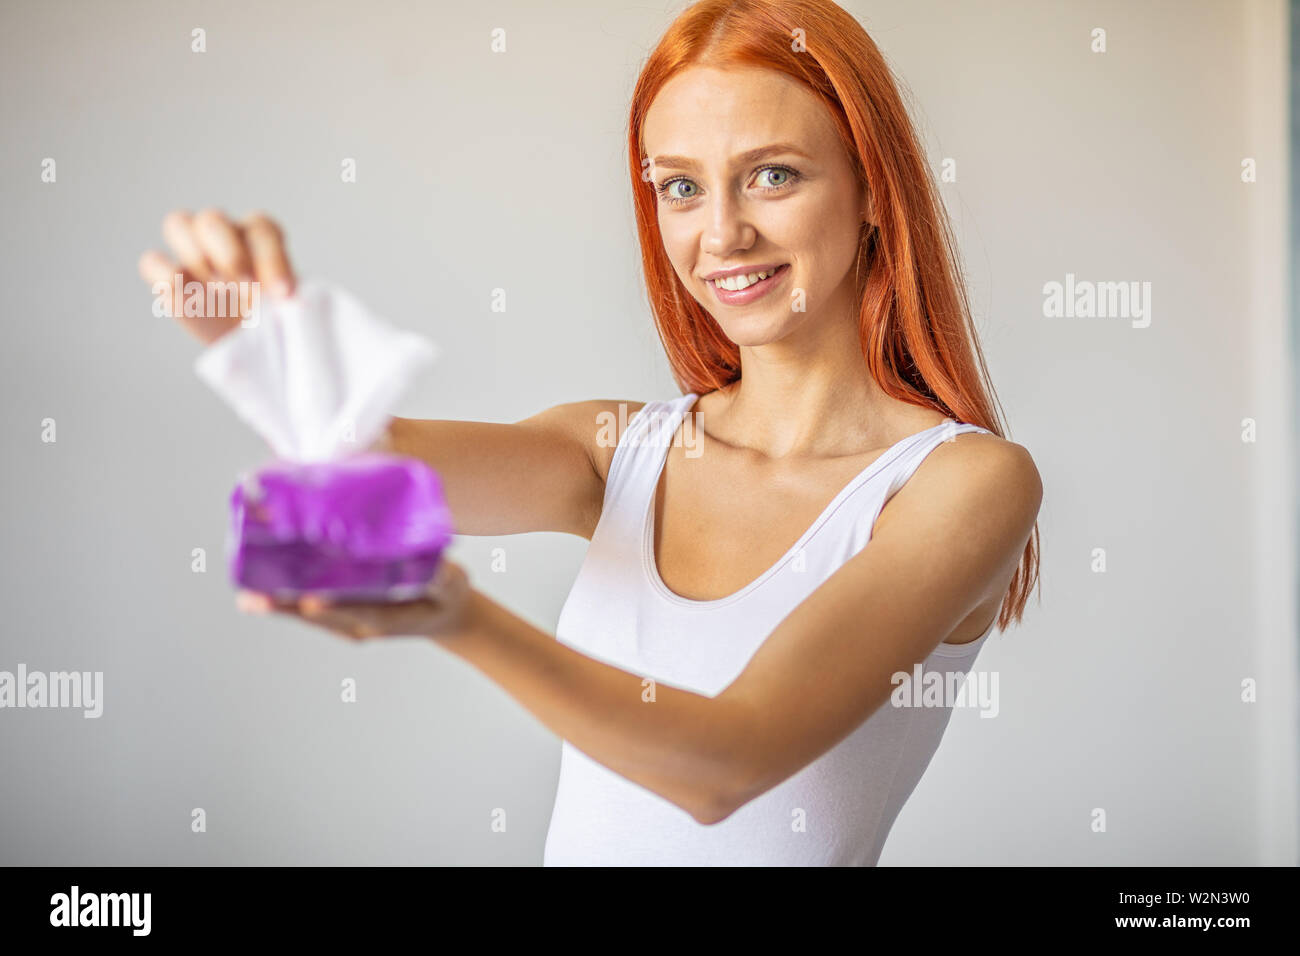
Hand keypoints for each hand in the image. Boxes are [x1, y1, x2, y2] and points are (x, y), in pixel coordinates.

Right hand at [137, 208, 295, 344]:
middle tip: (246, 288)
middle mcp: (226, 235)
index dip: (271, 259)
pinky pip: (153, 261)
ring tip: (218, 291)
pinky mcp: (171, 278)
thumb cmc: (279, 320)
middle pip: (213, 219)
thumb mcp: (293, 308)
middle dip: (229, 254)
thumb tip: (289, 301)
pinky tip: (183, 297)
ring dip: (195, 255)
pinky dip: (163, 275)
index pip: (261, 230)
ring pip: (178, 223)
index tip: (284, 295)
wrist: (257, 345)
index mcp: (261, 237)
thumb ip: (291, 298)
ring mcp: (193, 252)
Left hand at [236, 558, 473, 643]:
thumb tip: (435, 568)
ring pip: (308, 614)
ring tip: (246, 596)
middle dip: (288, 606)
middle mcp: (361, 623)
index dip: (333, 605)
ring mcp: (348, 621)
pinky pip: (309, 606)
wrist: (443, 614)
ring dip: (278, 605)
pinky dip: (285, 597)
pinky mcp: (340, 613)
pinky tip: (260, 586)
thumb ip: (443, 578)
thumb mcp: (454, 585)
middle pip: (321, 615)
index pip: (358, 610)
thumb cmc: (448, 596)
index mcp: (390, 616)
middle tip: (254, 598)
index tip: (309, 601)